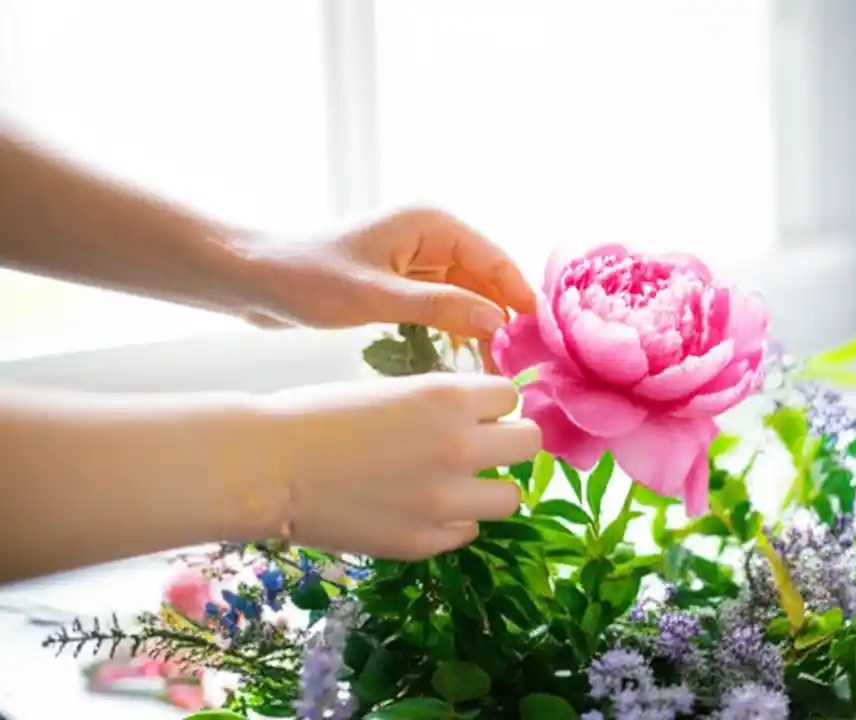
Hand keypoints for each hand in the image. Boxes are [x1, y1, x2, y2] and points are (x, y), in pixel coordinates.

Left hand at [237, 209, 536, 338]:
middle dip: (506, 318)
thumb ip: (439, 307)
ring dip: (485, 329)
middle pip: (488, 279)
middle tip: (524, 365)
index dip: (521, 297)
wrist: (252, 279)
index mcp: (431, 224)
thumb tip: (498, 321)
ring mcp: (419, 260)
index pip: (495, 259)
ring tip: (500, 371)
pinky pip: (447, 306)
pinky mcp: (405, 283)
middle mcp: (432, 236)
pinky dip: (460, 331)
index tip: (541, 338)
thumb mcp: (374, 297)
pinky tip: (471, 362)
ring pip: (471, 296)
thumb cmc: (305, 278)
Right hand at [256, 372, 539, 558]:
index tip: (475, 410)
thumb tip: (482, 417)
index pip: (511, 397)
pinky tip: (420, 507)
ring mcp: (444, 501)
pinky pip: (467, 531)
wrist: (269, 467)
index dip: (492, 403)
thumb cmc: (318, 415)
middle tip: (481, 446)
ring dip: (489, 486)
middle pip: (529, 444)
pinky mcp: (424, 541)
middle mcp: (458, 448)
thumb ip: (443, 405)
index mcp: (448, 399)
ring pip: (510, 496)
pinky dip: (452, 520)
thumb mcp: (393, 388)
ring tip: (456, 482)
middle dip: (509, 441)